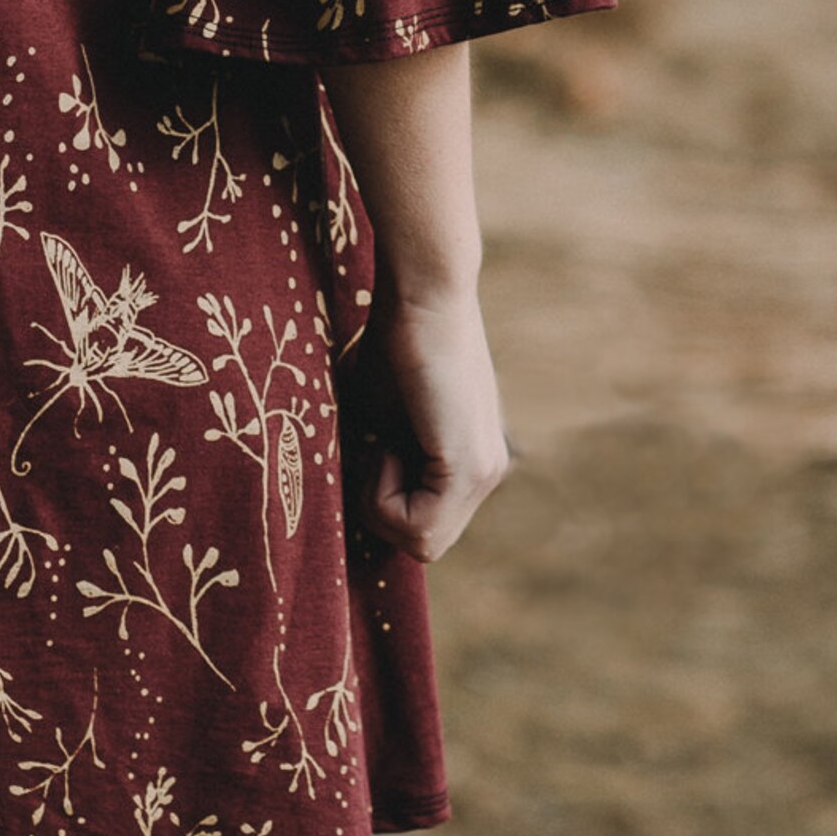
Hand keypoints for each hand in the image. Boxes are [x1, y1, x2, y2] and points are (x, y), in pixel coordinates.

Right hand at [352, 290, 513, 563]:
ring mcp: (484, 472)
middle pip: (425, 541)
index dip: (382, 500)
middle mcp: (486, 472)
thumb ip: (378, 456)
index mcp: (468, 461)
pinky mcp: (470, 468)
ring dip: (381, 502)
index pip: (423, 521)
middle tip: (372, 450)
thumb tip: (350, 487)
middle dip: (382, 508)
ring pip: (424, 542)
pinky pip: (421, 527)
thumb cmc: (391, 338)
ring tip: (380, 443)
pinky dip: (384, 496)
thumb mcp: (379, 414)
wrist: (420, 293)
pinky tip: (385, 444)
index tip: (371, 448)